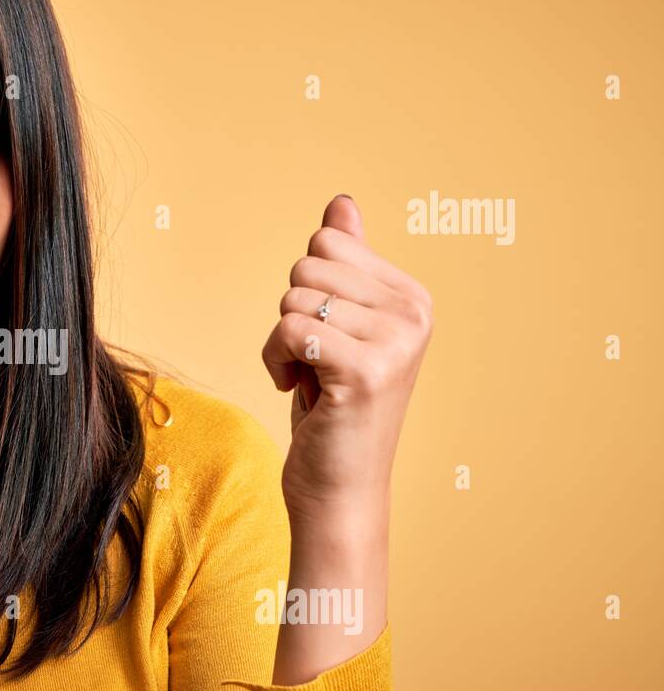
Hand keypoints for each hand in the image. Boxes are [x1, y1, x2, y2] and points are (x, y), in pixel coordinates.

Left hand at [262, 195, 432, 520]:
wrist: (339, 488)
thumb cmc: (332, 408)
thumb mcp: (338, 327)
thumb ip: (344, 265)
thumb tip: (341, 203)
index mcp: (413, 296)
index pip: (327, 243)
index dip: (305, 289)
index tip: (324, 335)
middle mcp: (414, 313)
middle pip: (307, 266)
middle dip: (291, 314)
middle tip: (313, 361)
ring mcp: (395, 341)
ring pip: (293, 299)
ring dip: (281, 341)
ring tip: (307, 379)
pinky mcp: (366, 371)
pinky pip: (288, 330)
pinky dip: (274, 361)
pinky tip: (295, 390)